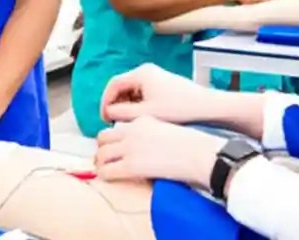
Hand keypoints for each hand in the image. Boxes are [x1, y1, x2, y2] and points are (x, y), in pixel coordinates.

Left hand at [95, 116, 225, 185]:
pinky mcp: (131, 165)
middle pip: (103, 137)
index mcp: (142, 120)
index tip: (113, 146)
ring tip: (103, 169)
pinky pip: (107, 171)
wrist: (198, 154)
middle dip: (101, 148)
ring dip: (100, 162)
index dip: (113, 138)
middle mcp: (132, 131)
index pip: (117, 126)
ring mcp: (130, 148)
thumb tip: (146, 149)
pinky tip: (107, 178)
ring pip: (101, 154)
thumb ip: (152, 135)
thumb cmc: (192, 146)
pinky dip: (104, 175)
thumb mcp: (167, 131)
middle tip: (103, 158)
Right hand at [100, 63, 216, 124]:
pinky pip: (142, 92)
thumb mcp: (146, 113)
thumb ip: (122, 113)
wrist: (206, 106)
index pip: (113, 84)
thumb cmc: (180, 108)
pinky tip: (139, 117)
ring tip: (126, 121)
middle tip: (112, 120)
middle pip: (122, 86)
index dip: (105, 101)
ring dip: (125, 105)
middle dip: (115, 103)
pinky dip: (136, 104)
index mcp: (141, 74)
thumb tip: (108, 113)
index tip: (104, 116)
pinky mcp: (162, 84)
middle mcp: (147, 71)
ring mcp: (155, 77)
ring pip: (131, 90)